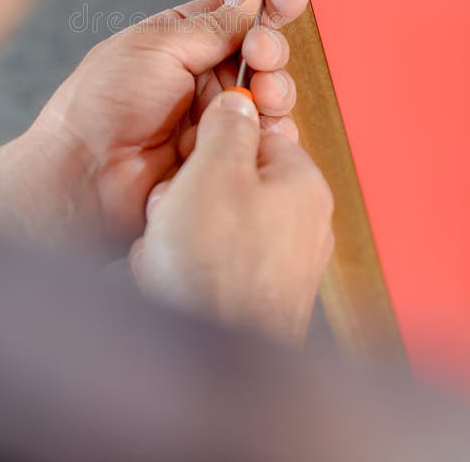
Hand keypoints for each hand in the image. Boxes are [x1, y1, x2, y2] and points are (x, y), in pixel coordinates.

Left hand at [0, 0, 308, 246]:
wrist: (84, 178)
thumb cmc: (99, 107)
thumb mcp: (155, 47)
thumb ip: (210, 26)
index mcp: (180, 42)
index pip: (234, 15)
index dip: (267, 4)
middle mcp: (200, 78)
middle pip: (260, 54)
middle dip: (269, 48)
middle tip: (260, 53)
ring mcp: (214, 118)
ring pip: (269, 95)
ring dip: (275, 87)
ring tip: (261, 92)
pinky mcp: (224, 156)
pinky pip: (265, 140)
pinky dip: (272, 132)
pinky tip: (260, 127)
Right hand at [130, 89, 333, 344]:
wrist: (209, 368)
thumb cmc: (214, 271)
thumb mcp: (213, 174)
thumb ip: (227, 128)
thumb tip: (238, 102)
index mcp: (301, 185)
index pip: (255, 133)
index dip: (212, 140)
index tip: (190, 155)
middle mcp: (301, 224)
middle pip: (229, 178)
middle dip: (188, 192)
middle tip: (175, 211)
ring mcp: (279, 265)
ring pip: (211, 221)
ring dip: (178, 231)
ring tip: (168, 253)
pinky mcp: (254, 296)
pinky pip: (208, 261)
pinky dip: (182, 265)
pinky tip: (170, 278)